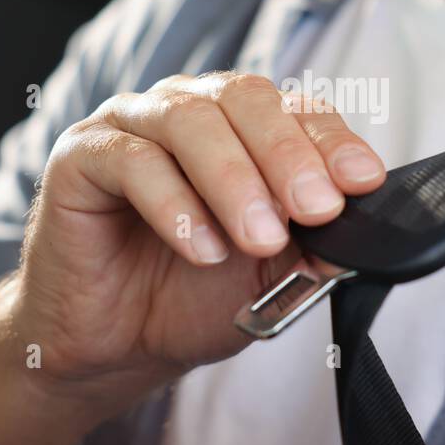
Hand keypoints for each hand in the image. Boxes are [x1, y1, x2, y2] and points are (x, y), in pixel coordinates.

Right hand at [1, 71, 385, 418]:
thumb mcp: (270, 279)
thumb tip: (362, 240)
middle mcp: (188, 110)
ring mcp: (131, 125)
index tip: (364, 182)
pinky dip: (174, 204)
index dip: (332, 142)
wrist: (113, 345)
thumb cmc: (190, 296)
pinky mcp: (80, 155)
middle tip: (314, 210)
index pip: (296, 109)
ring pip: (189, 120)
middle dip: (287, 155)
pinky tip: (202, 249)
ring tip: (258, 238)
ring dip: (233, 179)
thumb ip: (314, 252)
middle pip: (245, 99)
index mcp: (242, 126)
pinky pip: (131, 161)